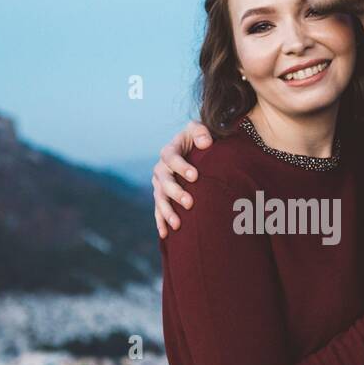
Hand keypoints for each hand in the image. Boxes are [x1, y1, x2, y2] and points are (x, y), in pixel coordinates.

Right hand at [152, 120, 212, 237]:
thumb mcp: (198, 130)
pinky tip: (165, 234)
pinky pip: (158, 211)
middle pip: (164, 181)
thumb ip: (200, 132)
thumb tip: (205, 143)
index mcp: (169, 151)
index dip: (181, 166)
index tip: (195, 176)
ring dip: (167, 212)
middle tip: (190, 203)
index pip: (171, 157)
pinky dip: (161, 222)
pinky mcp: (161, 197)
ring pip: (160, 199)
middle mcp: (161, 168)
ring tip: (177, 224)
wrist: (193, 152)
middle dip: (176, 193)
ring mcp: (159, 184)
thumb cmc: (198, 140)